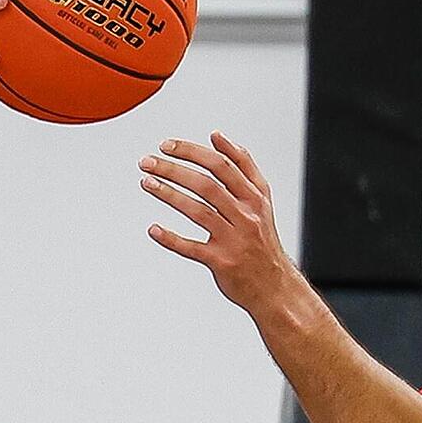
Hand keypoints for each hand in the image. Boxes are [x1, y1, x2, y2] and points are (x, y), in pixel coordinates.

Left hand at [141, 133, 302, 314]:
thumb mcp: (261, 200)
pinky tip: (154, 229)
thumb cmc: (261, 239)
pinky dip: (171, 238)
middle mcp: (246, 216)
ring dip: (168, 194)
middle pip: (206, 184)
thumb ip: (243, 166)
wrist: (274, 285)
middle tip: (149, 162)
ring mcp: (234, 240)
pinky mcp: (222, 262)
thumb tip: (218, 137)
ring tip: (147, 183)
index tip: (168, 145)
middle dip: (174, 169)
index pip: (222, 165)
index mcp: (255, 197)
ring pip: (198, 211)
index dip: (193, 152)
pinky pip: (192, 248)